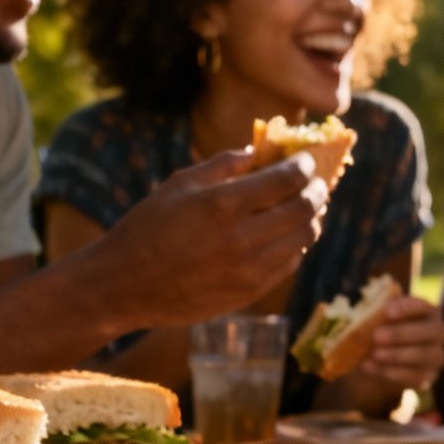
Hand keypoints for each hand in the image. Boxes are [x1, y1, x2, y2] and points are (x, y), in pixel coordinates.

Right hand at [86, 150, 327, 329]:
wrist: (125, 286)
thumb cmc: (148, 228)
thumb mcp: (180, 184)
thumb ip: (224, 165)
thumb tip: (258, 151)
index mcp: (223, 204)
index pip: (286, 179)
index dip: (304, 166)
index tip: (306, 160)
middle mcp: (242, 238)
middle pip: (304, 209)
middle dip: (317, 191)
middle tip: (317, 183)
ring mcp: (249, 269)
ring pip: (304, 239)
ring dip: (312, 219)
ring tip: (307, 208)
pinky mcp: (250, 292)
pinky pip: (289, 264)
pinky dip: (296, 245)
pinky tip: (288, 235)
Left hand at [359, 295, 443, 388]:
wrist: (380, 358)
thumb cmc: (383, 329)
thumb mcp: (380, 317)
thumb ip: (379, 309)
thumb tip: (371, 302)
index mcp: (428, 311)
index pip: (424, 306)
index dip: (408, 308)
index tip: (388, 311)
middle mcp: (438, 332)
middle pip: (432, 331)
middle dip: (403, 333)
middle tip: (377, 335)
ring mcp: (437, 356)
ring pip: (425, 355)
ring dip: (398, 354)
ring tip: (375, 354)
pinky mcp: (429, 376)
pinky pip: (417, 376)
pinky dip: (393, 372)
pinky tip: (372, 366)